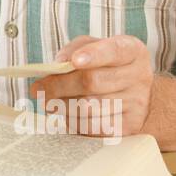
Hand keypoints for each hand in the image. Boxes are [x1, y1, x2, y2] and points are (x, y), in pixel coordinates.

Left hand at [29, 35, 154, 136]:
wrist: (138, 95)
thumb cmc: (109, 66)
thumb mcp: (97, 47)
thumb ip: (77, 48)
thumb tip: (60, 62)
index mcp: (132, 51)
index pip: (114, 51)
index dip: (94, 55)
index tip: (74, 61)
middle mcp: (138, 77)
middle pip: (93, 82)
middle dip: (59, 85)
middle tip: (37, 89)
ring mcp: (135, 104)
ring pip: (88, 107)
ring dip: (61, 105)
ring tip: (48, 102)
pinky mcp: (127, 127)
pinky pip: (92, 127)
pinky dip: (71, 120)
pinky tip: (65, 113)